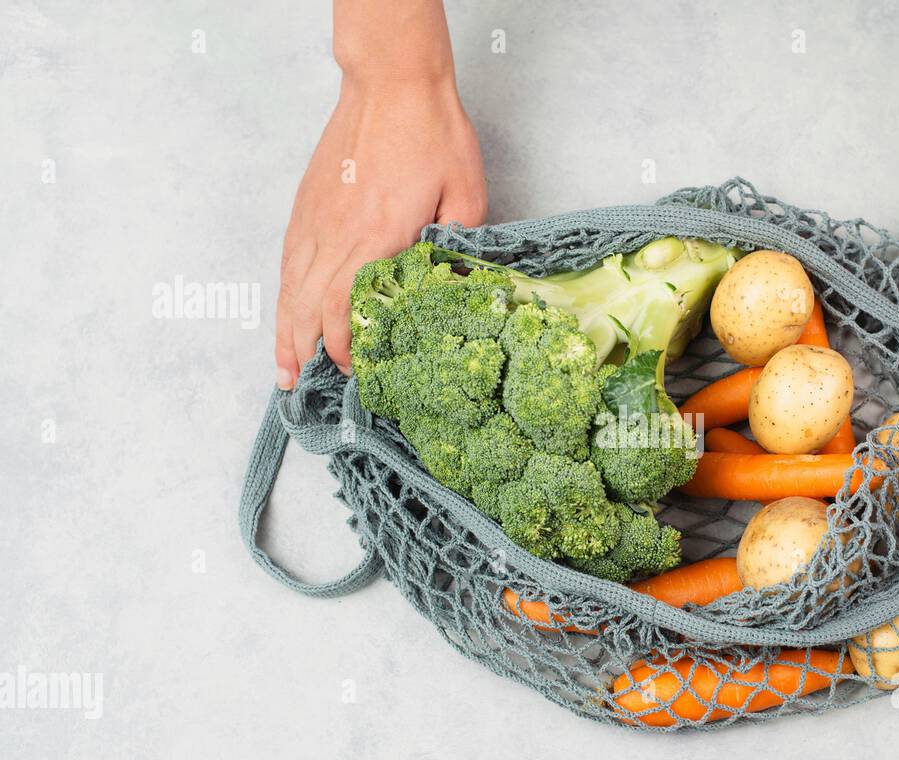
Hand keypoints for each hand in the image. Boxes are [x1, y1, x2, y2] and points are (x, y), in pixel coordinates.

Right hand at [275, 76, 485, 387]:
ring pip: (290, 286)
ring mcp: (316, 218)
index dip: (344, 345)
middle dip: (304, 351)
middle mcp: (337, 234)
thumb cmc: (433, 135)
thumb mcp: (466, 196)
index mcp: (377, 237)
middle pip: (308, 306)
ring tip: (281, 366)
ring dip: (284, 330)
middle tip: (300, 385)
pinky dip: (283, 293)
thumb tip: (460, 287)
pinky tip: (284, 313)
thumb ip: (461, 247)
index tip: (356, 368)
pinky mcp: (307, 204)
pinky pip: (288, 260)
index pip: (344, 306)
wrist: (394, 84)